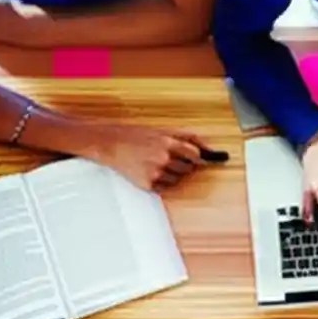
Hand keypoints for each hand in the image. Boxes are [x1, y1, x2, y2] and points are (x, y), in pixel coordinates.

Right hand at [91, 123, 211, 191]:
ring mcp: (155, 173)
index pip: (194, 154)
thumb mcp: (161, 131)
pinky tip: (152, 171)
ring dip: (174, 174)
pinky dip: (164, 182)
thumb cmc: (136, 136)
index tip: (194, 157)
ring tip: (158, 164)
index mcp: (167, 143)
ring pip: (178, 179)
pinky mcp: (148, 184)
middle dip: (184, 164)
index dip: (195, 156)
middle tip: (171, 158)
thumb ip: (186, 137)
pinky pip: (166, 187)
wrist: (111, 146)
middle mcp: (163, 159)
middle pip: (188, 169)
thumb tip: (206, 147)